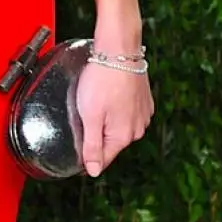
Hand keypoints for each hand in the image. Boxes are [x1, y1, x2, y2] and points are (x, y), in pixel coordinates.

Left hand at [76, 61, 153, 176]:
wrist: (119, 50)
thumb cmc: (103, 79)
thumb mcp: (90, 116)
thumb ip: (91, 146)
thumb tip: (93, 171)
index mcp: (124, 136)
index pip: (103, 159)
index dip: (87, 156)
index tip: (78, 146)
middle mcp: (138, 128)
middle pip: (110, 142)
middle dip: (96, 134)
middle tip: (84, 114)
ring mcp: (143, 114)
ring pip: (118, 127)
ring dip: (106, 120)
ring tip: (96, 102)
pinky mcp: (143, 101)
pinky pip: (126, 113)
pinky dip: (116, 108)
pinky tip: (108, 96)